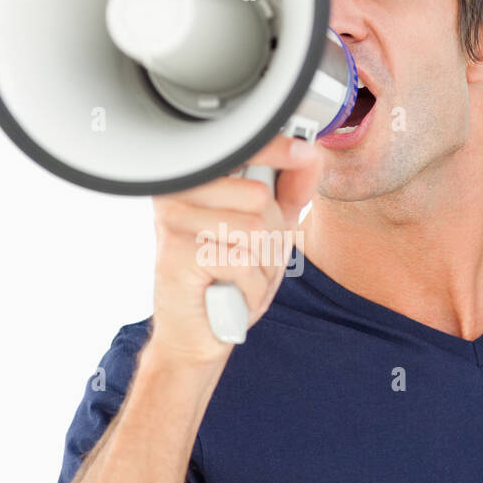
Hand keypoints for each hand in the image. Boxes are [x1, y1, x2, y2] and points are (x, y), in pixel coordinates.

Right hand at [148, 135, 322, 366]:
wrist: (197, 334)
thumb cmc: (228, 279)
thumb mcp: (268, 230)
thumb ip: (288, 192)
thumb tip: (310, 157)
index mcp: (195, 178)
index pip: (242, 148)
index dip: (278, 149)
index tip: (304, 151)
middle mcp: (176, 191)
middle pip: (259, 196)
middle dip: (271, 240)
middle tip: (249, 262)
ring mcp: (172, 219)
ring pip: (254, 229)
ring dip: (262, 267)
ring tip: (240, 280)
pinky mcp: (176, 253)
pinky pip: (242, 263)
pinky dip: (250, 289)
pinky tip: (230, 296)